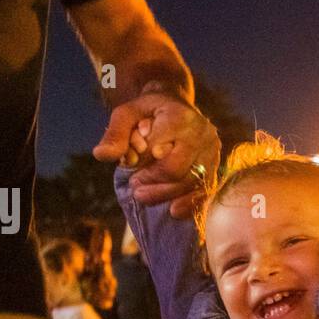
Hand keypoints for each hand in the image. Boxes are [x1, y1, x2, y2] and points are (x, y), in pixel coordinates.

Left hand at [93, 84, 220, 218]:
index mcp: (179, 117)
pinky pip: (205, 190)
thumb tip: (102, 155)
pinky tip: (174, 211)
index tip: (128, 168)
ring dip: (166, 195)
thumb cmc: (148, 112)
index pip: (159, 150)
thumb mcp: (126, 114)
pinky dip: (190, 202)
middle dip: (153, 183)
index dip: (141, 164)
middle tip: (135, 189)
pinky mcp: (216, 166)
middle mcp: (202, 133)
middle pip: (177, 170)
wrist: (176, 106)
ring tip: (144, 197)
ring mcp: (212, 151)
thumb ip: (115, 134)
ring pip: (192, 183)